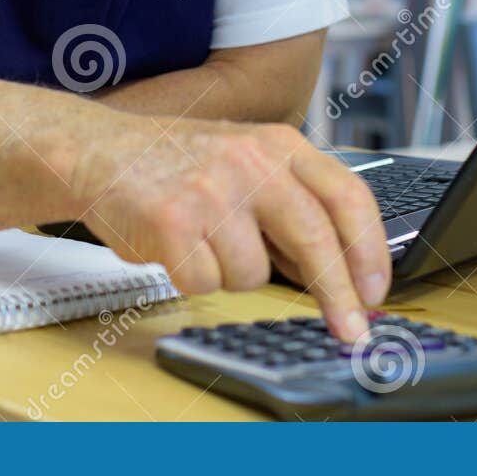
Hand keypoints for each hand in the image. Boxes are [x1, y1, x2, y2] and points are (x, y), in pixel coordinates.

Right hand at [68, 120, 390, 340]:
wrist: (99, 152)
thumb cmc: (178, 164)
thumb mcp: (248, 161)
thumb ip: (293, 204)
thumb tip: (341, 271)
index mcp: (279, 144)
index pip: (346, 196)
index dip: (370, 250)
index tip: (377, 290)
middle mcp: (250, 161)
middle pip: (314, 238)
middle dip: (338, 295)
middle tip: (351, 331)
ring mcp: (211, 189)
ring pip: (253, 274)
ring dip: (233, 275)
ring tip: (205, 243)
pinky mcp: (173, 222)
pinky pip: (206, 284)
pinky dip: (193, 279)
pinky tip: (176, 247)